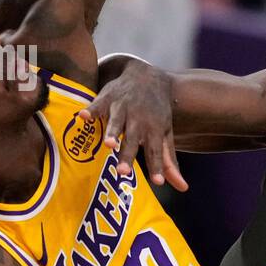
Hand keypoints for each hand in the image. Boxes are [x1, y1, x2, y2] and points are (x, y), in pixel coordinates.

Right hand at [79, 59, 187, 190]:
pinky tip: (83, 117)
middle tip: (123, 172)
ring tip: (109, 144)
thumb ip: (169, 161)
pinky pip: (97, 104)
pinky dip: (91, 109)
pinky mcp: (108, 97)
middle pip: (133, 140)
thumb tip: (183, 188)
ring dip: (112, 132)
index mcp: (155, 130)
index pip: (156, 151)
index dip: (157, 166)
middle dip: (128, 155)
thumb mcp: (165, 133)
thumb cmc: (156, 112)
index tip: (158, 182)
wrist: (148, 76)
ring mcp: (123, 107)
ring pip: (116, 122)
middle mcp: (139, 119)